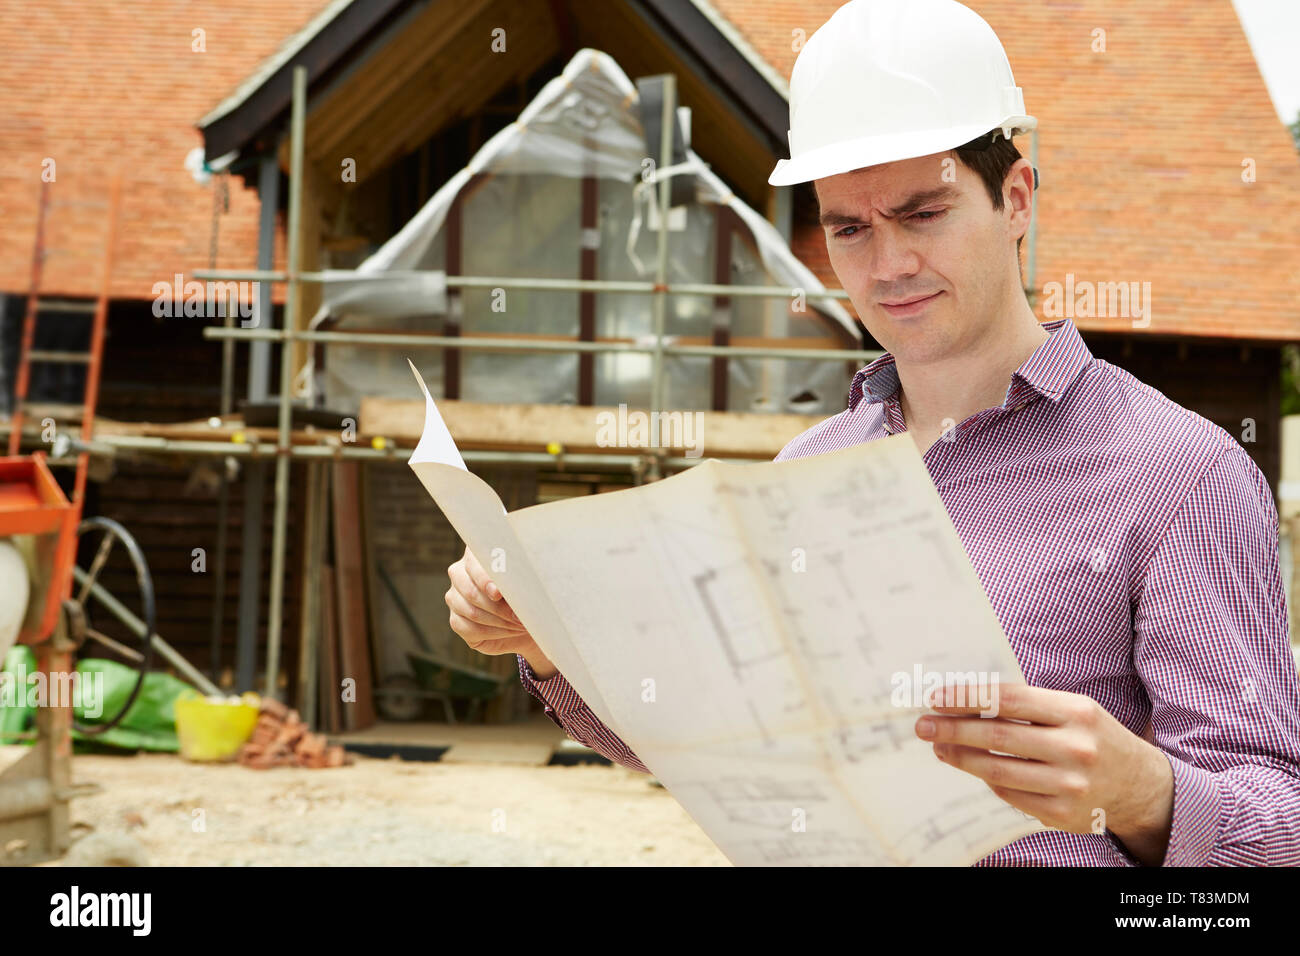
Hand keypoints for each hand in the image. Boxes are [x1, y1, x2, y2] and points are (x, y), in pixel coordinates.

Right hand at [445, 546, 555, 676]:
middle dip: (498, 608)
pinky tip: (509, 631)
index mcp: (476, 555)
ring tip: (520, 624)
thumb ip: (518, 578)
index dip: (486, 580)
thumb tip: (513, 590)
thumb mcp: (527, 581)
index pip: (473, 563)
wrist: (525, 618)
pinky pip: (469, 628)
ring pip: (471, 612)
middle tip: (520, 617)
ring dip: (500, 621)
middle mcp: (459, 573)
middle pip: (471, 591)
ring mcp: (454, 597)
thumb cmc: (527, 593)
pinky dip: (494, 632)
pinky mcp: (456, 620)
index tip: (499, 594)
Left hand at [914, 682, 1173, 864]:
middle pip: (999, 737)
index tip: (937, 698)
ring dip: (961, 758)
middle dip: (953, 730)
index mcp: (1077, 712)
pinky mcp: (1063, 814)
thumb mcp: (1071, 709)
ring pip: (999, 770)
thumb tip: (965, 702)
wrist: (1139, 785)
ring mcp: (1070, 784)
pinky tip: (974, 768)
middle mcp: (1076, 748)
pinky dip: (987, 780)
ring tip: (940, 747)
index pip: (1010, 701)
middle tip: (924, 726)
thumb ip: (1026, 705)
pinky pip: (1010, 795)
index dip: (969, 699)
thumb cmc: (1092, 736)